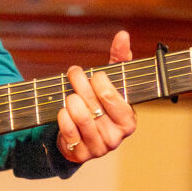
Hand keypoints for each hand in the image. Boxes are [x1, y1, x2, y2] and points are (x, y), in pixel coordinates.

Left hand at [57, 30, 136, 162]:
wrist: (82, 135)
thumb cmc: (100, 103)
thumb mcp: (111, 81)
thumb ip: (119, 58)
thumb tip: (122, 35)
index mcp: (129, 120)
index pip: (111, 96)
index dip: (98, 82)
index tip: (93, 74)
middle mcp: (116, 137)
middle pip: (93, 105)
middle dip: (80, 84)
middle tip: (74, 73)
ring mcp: (98, 148)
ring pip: (80, 117)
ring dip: (71, 100)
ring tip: (69, 94)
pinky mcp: (80, 155)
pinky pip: (68, 131)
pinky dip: (62, 117)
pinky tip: (62, 110)